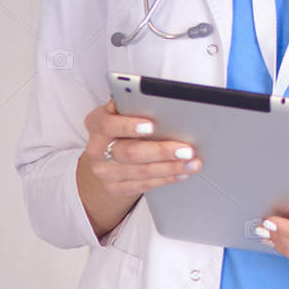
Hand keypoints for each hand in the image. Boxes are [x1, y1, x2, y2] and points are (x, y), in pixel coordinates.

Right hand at [79, 100, 200, 203]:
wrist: (108, 155)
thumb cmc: (124, 126)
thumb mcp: (125, 111)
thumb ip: (137, 106)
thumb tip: (164, 101)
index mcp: (97, 123)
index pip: (108, 124)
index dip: (129, 126)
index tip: (151, 125)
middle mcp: (96, 148)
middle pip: (130, 152)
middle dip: (161, 151)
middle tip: (187, 150)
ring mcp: (103, 171)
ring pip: (139, 171)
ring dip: (170, 167)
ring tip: (192, 162)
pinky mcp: (113, 187)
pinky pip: (142, 185)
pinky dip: (165, 179)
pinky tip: (181, 172)